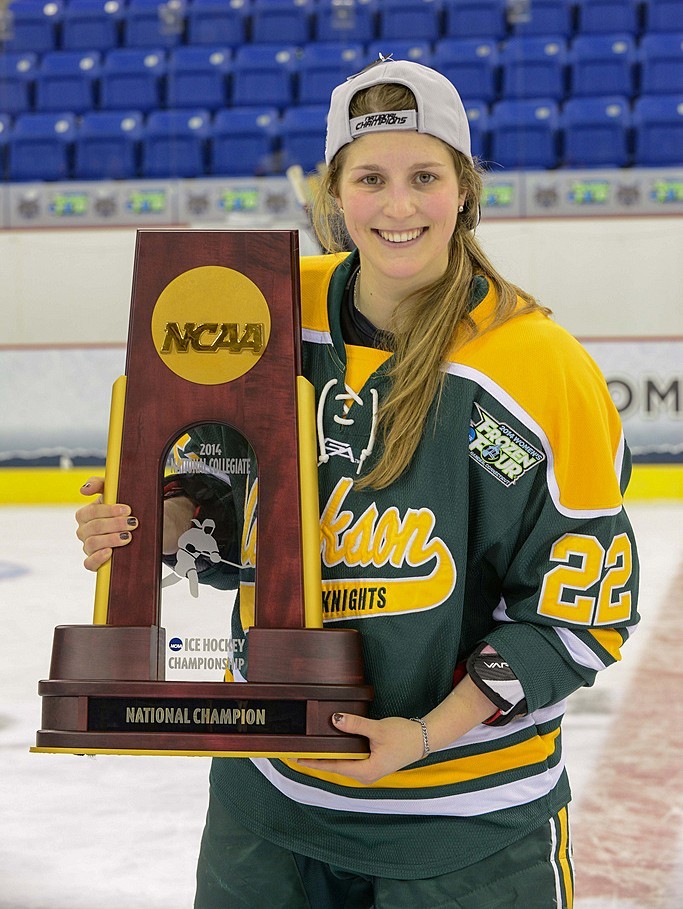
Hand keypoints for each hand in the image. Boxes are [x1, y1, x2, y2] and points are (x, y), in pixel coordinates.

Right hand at [75, 476, 136, 570]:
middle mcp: (84, 531)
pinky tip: (110, 553)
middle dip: (115, 524)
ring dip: (111, 539)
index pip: (91, 512)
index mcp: (85, 515)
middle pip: (94, 528)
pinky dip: (98, 558)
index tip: (127, 510)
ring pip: (92, 544)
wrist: (134, 529)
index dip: (109, 510)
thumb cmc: (121, 509)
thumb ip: (99, 484)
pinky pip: (89, 563)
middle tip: (133, 523)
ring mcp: (88, 547)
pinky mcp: (93, 561)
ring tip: (128, 537)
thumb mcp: (112, 493)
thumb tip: (84, 489)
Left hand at [297, 713, 425, 783]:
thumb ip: (355, 725)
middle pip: (336, 768)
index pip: (333, 767)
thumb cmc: (404, 736)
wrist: (423, 739)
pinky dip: (339, 754)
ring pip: (343, 764)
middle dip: (318, 760)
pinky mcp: (372, 764)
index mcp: (366, 771)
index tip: (297, 759)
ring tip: (310, 749)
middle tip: (298, 752)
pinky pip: (350, 760)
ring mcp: (369, 771)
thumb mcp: (377, 728)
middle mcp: (366, 775)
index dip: (314, 762)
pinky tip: (331, 746)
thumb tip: (334, 719)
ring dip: (328, 757)